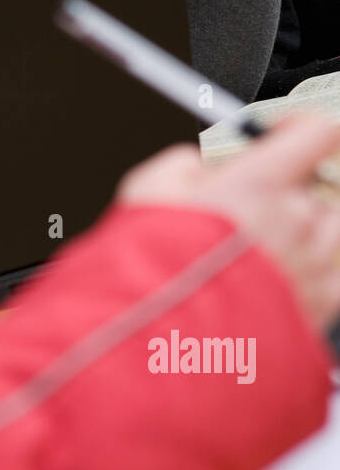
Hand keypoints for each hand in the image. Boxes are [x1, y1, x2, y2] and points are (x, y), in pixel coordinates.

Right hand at [115, 112, 339, 328]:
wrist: (156, 342)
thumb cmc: (151, 269)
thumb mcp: (148, 189)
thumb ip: (186, 164)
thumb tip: (200, 166)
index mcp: (257, 184)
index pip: (317, 132)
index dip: (302, 128)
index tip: (288, 133)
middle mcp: (293, 222)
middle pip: (321, 189)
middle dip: (290, 194)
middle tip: (252, 210)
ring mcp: (309, 266)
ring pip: (332, 232)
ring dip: (306, 233)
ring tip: (262, 250)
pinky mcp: (316, 308)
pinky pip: (336, 277)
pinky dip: (315, 273)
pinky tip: (278, 280)